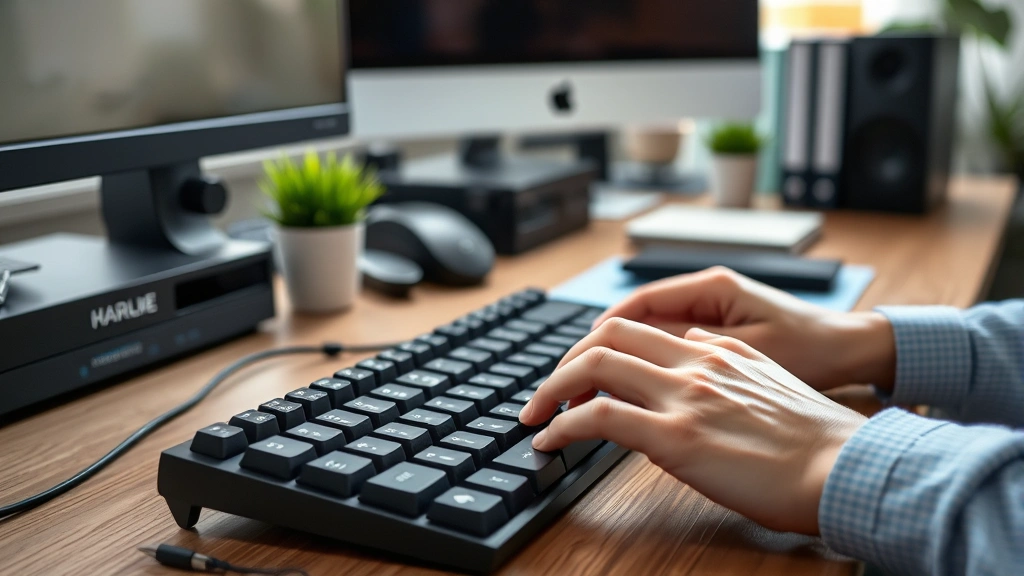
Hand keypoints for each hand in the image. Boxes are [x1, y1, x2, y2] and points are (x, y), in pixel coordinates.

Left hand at [519, 318, 867, 534]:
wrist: (845, 467)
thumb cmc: (815, 439)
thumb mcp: (767, 382)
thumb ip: (725, 363)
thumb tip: (695, 354)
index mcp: (718, 348)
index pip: (639, 328)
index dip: (597, 347)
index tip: (578, 372)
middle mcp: (696, 361)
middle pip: (608, 336)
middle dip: (564, 361)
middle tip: (543, 392)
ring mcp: (684, 395)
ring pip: (595, 366)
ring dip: (551, 389)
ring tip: (533, 416)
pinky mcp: (676, 436)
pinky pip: (599, 417)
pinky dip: (561, 425)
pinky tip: (548, 441)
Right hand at [593, 267, 895, 391]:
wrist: (857, 353)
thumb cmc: (813, 351)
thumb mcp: (747, 352)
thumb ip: (688, 352)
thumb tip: (631, 361)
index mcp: (711, 289)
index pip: (633, 306)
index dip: (594, 341)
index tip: (569, 370)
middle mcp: (708, 293)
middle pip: (632, 319)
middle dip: (595, 353)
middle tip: (567, 388)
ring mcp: (715, 312)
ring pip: (648, 334)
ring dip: (618, 362)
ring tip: (591, 395)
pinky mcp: (724, 333)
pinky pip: (671, 346)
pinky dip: (647, 367)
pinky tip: (635, 393)